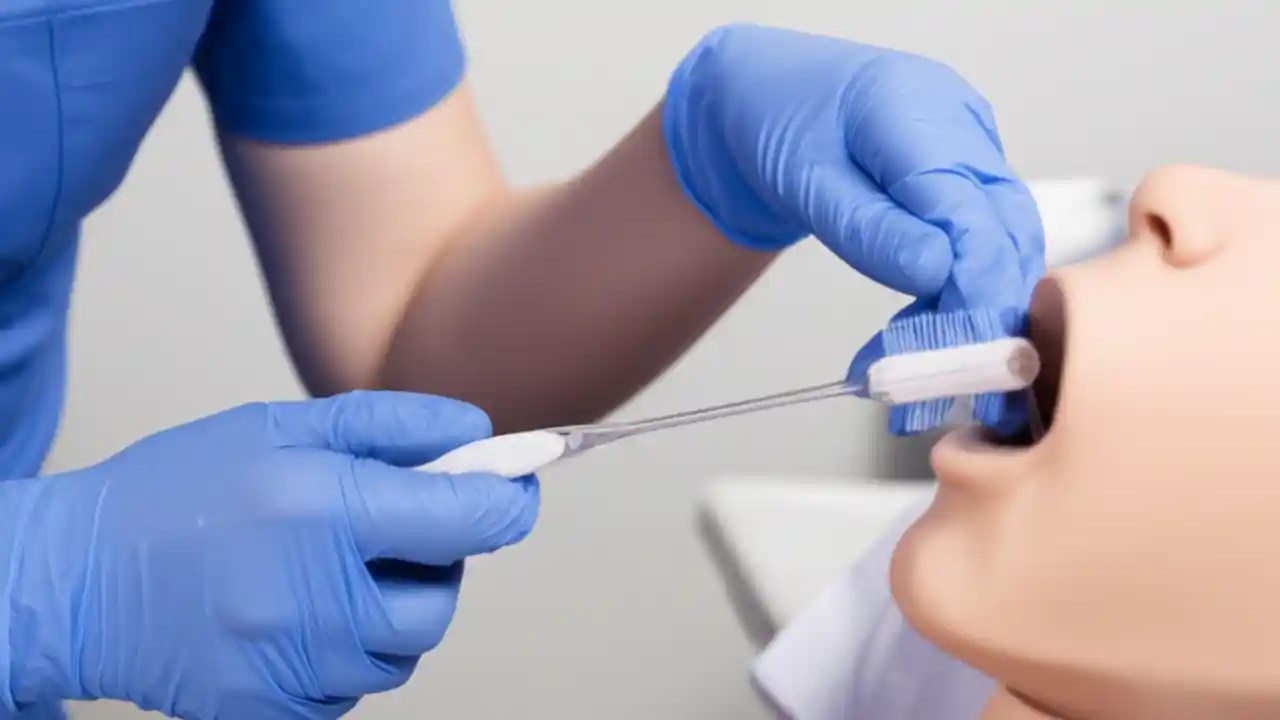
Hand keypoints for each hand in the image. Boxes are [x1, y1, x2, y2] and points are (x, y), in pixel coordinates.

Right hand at [0, 392, 538, 717]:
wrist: (75, 582)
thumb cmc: (178, 492)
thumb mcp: (283, 429)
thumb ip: (393, 427)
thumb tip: (479, 434)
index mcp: (324, 509)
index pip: (471, 517)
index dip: (508, 499)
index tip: (515, 488)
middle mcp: (317, 597)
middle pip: (441, 599)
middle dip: (439, 562)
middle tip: (392, 532)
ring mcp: (294, 666)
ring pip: (403, 650)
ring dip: (392, 611)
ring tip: (331, 575)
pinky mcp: (274, 711)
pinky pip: (355, 688)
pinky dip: (349, 653)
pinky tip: (300, 617)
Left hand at [664, 24, 1044, 428]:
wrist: (766, 99)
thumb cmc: (775, 121)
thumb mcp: (801, 176)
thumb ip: (868, 225)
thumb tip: (936, 272)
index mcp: (920, 110)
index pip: (974, 215)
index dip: (977, 292)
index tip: (959, 358)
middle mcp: (962, 129)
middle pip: (1004, 236)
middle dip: (977, 323)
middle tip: (932, 392)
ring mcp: (971, 156)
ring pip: (998, 252)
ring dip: (959, 325)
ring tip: (907, 384)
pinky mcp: (965, 188)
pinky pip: (976, 252)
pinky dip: (945, 307)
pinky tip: (907, 346)